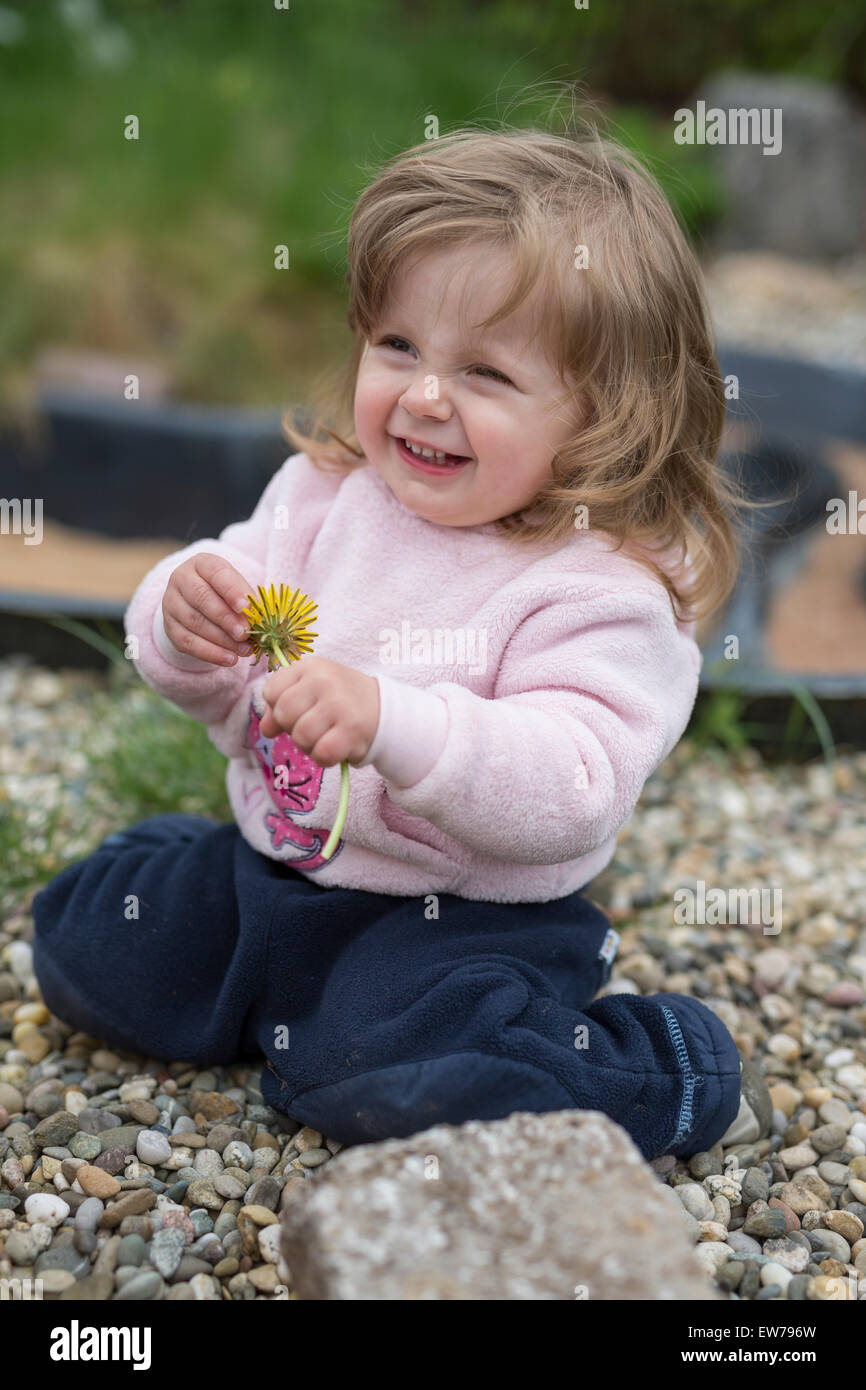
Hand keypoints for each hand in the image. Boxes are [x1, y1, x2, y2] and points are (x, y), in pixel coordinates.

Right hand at [163, 553, 253, 665]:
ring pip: (194, 622)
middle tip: (246, 633)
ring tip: (244, 650)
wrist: (196, 603)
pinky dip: (211, 653)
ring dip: (222, 639)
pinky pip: (188, 642)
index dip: (232, 590)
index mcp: (202, 564)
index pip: (216, 573)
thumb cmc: (224, 592)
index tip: (247, 608)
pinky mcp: (169, 627)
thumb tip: (259, 619)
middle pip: (201, 597)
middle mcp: (181, 579)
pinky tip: (230, 659)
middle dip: (226, 618)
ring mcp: (171, 603)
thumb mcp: (236, 587)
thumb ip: (246, 600)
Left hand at [260, 657, 379, 767]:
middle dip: (293, 728)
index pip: (271, 692)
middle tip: (314, 725)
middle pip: (283, 715)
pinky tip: (336, 748)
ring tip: (325, 736)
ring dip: (309, 745)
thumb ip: (282, 706)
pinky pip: (321, 753)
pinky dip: (325, 757)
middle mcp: (323, 680)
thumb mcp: (310, 692)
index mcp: (310, 667)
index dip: (279, 708)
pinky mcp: (351, 729)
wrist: (384, 709)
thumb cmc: (339, 700)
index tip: (299, 709)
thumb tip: (265, 729)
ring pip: (301, 737)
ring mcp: (338, 704)